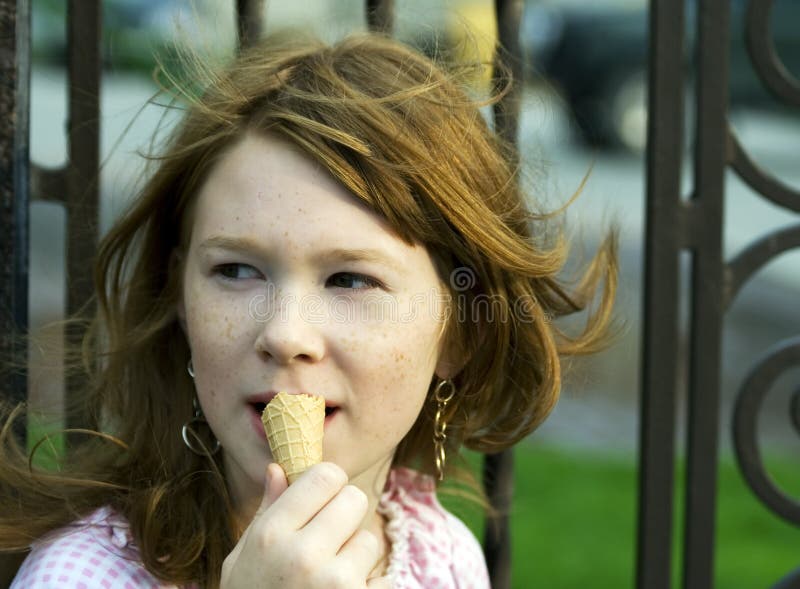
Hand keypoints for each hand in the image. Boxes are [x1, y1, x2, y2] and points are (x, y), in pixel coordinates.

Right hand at [221, 462, 390, 587]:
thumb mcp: (243, 558)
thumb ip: (267, 512)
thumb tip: (279, 468)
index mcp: (272, 534)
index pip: (326, 475)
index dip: (328, 485)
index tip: (322, 501)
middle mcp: (304, 554)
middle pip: (355, 499)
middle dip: (345, 516)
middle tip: (328, 540)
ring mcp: (336, 583)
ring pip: (370, 540)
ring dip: (356, 557)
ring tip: (327, 580)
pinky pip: (383, 577)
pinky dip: (368, 586)